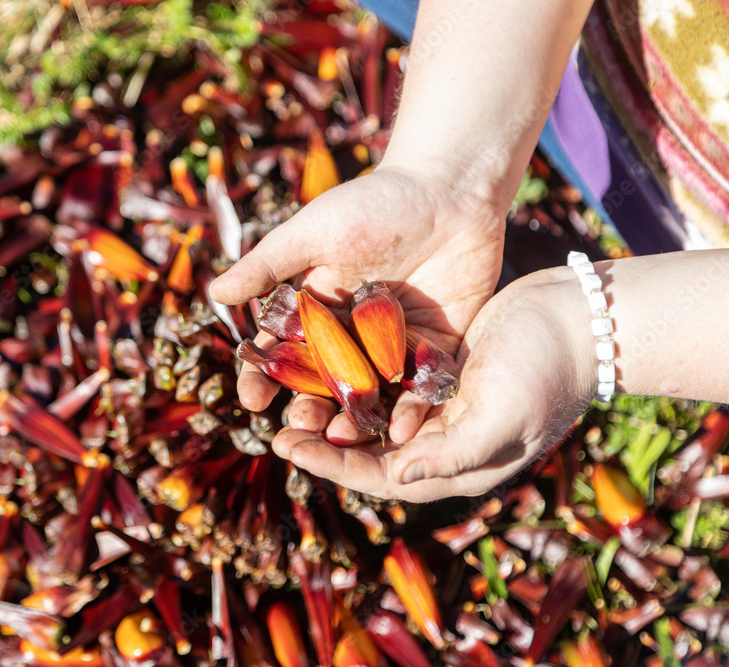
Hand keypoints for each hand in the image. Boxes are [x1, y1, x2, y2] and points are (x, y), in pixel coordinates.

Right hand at [209, 160, 507, 440]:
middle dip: (308, 408)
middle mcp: (351, 335)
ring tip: (343, 438)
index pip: (283, 352)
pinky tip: (400, 428)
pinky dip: (411, 407)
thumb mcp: (313, 232)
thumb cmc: (374, 202)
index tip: (253, 400)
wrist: (448, 187)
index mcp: (316, 311)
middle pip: (323, 382)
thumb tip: (214, 293)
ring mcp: (392, 344)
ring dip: (355, 417)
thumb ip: (268, 265)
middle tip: (299, 429)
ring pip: (370, 391)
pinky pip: (421, 384)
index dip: (263, 376)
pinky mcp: (436, 347)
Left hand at [270, 267, 597, 502]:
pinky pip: (387, 383)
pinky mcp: (438, 372)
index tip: (284, 446)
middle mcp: (442, 442)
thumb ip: (451, 453)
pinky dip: (357, 378)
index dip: (329, 464)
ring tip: (290, 394)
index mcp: (455, 466)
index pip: (378, 477)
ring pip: (372, 417)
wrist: (583, 320)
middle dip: (321, 439)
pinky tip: (324, 361)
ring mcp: (439, 407)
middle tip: (274, 423)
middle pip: (367, 451)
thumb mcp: (502, 417)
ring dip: (332, 408)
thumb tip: (397, 476)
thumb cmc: (547, 370)